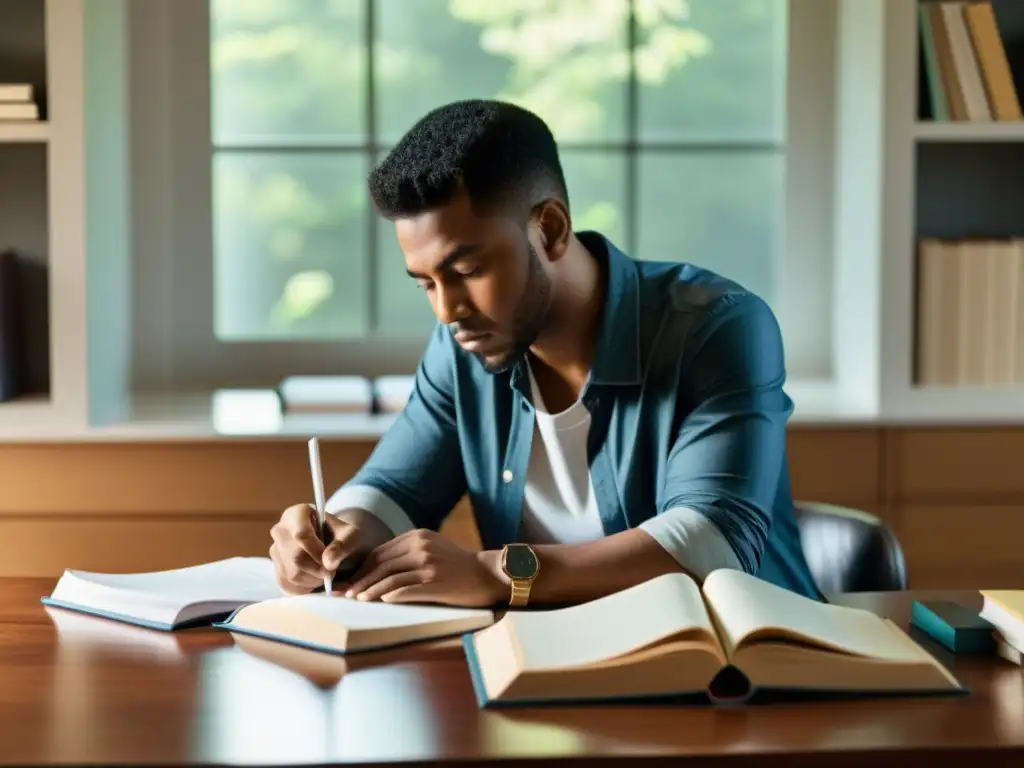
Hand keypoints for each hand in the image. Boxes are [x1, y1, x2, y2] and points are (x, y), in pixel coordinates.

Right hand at [269, 503, 365, 594]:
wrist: (333, 544)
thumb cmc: (341, 536)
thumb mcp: (351, 535)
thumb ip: (343, 545)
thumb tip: (329, 563)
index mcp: (296, 514)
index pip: (301, 535)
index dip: (317, 553)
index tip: (332, 565)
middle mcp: (280, 530)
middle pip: (295, 557)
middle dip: (317, 570)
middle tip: (332, 573)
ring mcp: (275, 550)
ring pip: (291, 573)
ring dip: (313, 581)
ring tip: (324, 574)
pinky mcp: (276, 568)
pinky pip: (287, 584)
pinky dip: (304, 589)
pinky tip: (315, 581)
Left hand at [340, 529, 507, 607]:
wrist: (487, 575)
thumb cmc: (457, 566)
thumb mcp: (432, 549)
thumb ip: (408, 553)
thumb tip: (377, 571)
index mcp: (417, 536)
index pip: (380, 552)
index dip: (362, 567)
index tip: (349, 580)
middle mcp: (421, 547)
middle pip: (380, 564)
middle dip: (360, 579)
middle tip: (346, 592)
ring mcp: (428, 564)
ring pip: (389, 577)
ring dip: (369, 590)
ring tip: (357, 600)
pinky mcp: (435, 582)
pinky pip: (405, 589)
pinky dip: (389, 596)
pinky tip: (380, 602)